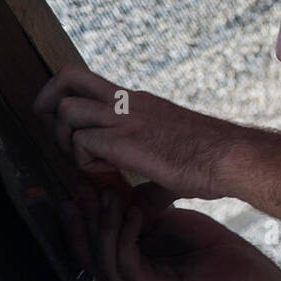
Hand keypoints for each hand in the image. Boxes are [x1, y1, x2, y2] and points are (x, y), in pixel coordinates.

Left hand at [33, 64, 231, 199]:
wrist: (232, 158)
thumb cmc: (212, 160)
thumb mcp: (172, 157)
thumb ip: (148, 176)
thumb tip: (143, 203)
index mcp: (136, 102)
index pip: (83, 78)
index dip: (62, 98)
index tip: (67, 129)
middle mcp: (127, 103)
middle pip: (65, 78)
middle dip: (48, 107)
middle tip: (62, 138)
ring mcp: (126, 119)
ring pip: (67, 112)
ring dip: (67, 141)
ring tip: (90, 162)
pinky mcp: (127, 141)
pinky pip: (83, 143)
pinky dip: (85, 163)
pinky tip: (109, 173)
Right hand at [62, 179, 280, 280]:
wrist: (245, 270)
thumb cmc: (209, 248)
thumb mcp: (165, 222)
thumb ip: (138, 212)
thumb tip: (112, 189)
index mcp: (127, 274)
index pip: (89, 250)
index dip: (79, 220)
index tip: (76, 188)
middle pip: (88, 258)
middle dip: (83, 220)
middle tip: (82, 189)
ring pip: (104, 262)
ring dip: (104, 225)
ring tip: (110, 196)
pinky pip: (128, 265)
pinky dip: (126, 237)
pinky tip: (134, 213)